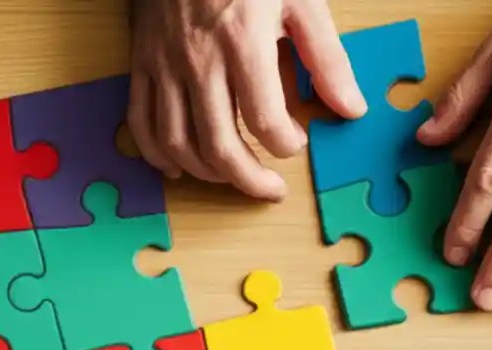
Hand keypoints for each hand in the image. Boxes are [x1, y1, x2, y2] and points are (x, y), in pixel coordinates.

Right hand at [128, 0, 366, 199]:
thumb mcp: (301, 0)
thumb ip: (327, 59)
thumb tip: (351, 109)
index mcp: (243, 42)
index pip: (264, 121)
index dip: (286, 145)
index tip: (298, 141)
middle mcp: (199, 60)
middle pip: (218, 145)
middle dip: (249, 180)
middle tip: (272, 189)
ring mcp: (164, 63)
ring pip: (178, 142)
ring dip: (207, 174)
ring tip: (233, 177)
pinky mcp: (142, 60)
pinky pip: (140, 121)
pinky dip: (157, 154)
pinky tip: (178, 168)